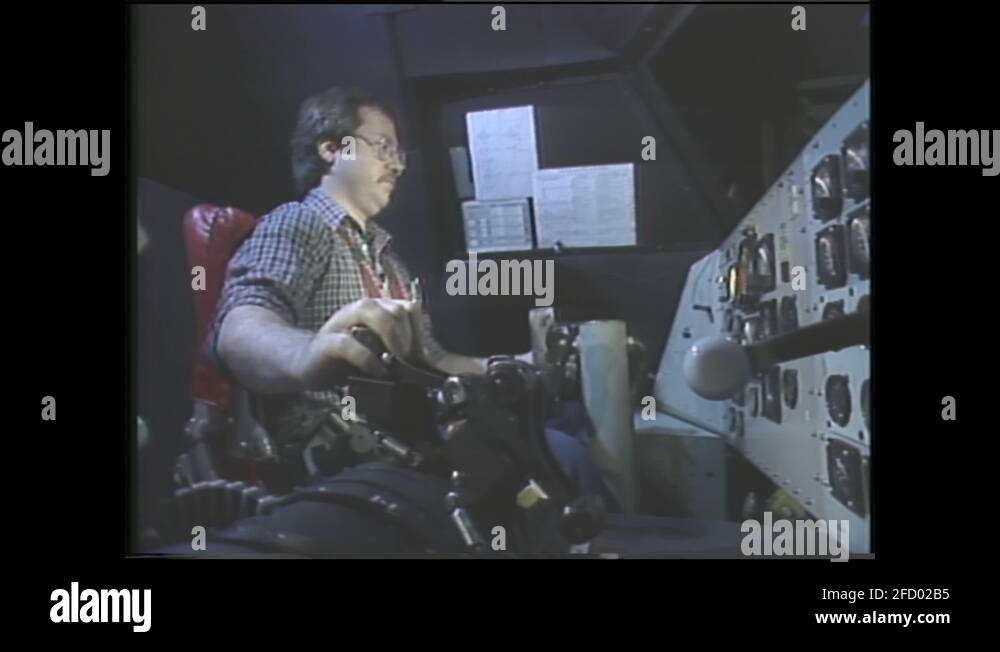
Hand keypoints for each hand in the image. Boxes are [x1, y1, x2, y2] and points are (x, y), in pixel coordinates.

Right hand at [294, 298, 416, 387]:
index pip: (409, 309)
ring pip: (372, 311)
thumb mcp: (379, 353)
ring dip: (392, 338)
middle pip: (396, 307)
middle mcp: (361, 309)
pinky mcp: (327, 342)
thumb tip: (427, 365)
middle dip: (410, 337)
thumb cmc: (347, 360)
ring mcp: (342, 322)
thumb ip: (399, 351)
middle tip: (411, 363)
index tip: (423, 359)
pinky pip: (349, 343)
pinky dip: (367, 359)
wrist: (306, 365)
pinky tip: (377, 371)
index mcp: (378, 310)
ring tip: (399, 361)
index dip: (421, 333)